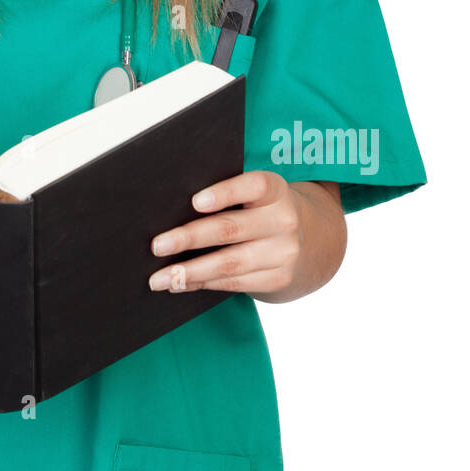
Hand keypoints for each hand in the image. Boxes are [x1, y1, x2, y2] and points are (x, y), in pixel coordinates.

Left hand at [148, 171, 325, 298]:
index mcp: (275, 189)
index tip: (195, 201)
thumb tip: (171, 210)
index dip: (224, 192)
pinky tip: (180, 284)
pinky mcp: (278, 279)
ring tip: (159, 278)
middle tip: (157, 245)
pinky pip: (234, 283)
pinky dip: (202, 283)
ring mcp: (283, 253)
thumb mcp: (256, 195)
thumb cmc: (262, 210)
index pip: (253, 186)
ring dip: (189, 272)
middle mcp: (284, 220)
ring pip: (228, 264)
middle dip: (189, 238)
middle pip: (230, 229)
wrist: (312, 241)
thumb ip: (227, 195)